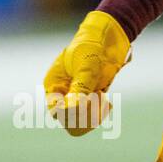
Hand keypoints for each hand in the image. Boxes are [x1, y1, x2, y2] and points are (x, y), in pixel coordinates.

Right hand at [44, 11, 130, 136]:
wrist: (108, 39)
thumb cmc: (91, 47)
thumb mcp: (86, 67)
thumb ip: (80, 88)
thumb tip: (74, 107)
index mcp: (54, 84)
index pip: (55, 110)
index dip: (68, 112)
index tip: (83, 102)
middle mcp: (63, 93)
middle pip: (67, 120)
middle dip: (83, 116)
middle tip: (95, 100)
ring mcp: (78, 97)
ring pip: (80, 121)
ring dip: (93, 116)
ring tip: (102, 100)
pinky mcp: (92, 99)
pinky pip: (93, 117)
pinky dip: (101, 114)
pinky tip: (108, 103)